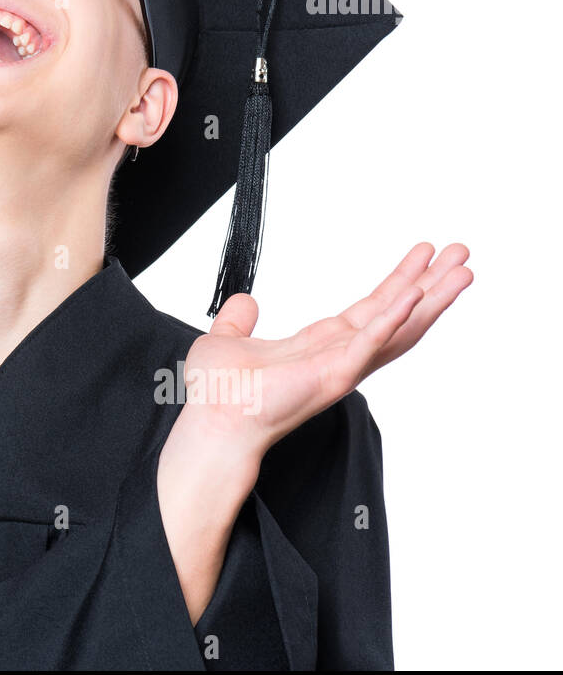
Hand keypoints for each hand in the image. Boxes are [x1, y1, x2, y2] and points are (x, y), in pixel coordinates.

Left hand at [157, 241, 471, 623]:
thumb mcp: (227, 340)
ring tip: (462, 269)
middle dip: (431, 283)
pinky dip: (392, 319)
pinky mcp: (334, 376)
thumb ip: (239, 320)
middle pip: (398, 314)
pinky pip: (369, 342)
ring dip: (432, 298)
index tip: (422, 255)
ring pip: (398, 328)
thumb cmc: (217, 393)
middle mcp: (339, 356)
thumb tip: (246, 301)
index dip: (398, 282)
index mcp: (320, 346)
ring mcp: (342, 367)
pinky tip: (414, 295)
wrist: (211, 421)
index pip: (371, 309)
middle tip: (461, 253)